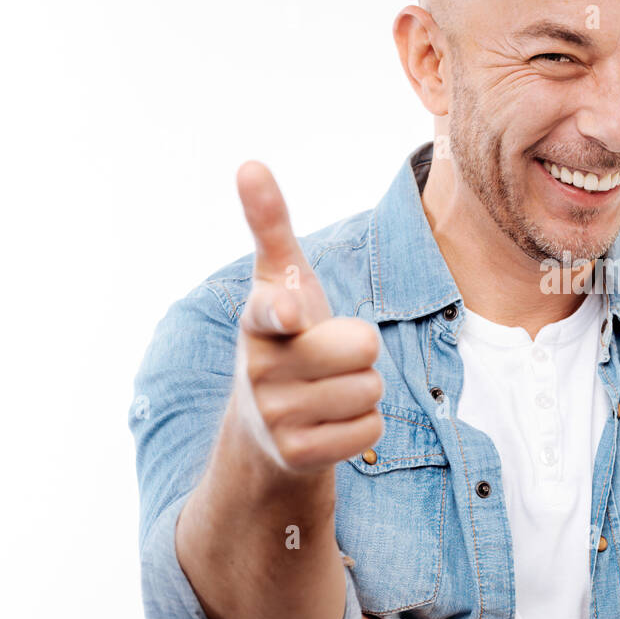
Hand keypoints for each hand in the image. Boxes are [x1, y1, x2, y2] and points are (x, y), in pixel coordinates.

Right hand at [232, 161, 384, 478]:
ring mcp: (274, 415)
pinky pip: (370, 428)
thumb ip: (270, 226)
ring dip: (364, 388)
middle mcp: (258, 368)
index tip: (289, 311)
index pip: (271, 309)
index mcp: (257, 319)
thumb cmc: (288, 337)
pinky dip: (364, 425)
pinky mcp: (298, 455)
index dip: (284, 310)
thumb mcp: (281, 281)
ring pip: (371, 390)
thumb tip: (249, 163)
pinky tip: (332, 422)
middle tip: (333, 356)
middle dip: (362, 350)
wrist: (268, 425)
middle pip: (364, 347)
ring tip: (329, 389)